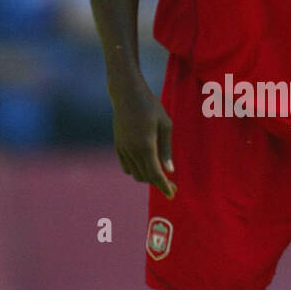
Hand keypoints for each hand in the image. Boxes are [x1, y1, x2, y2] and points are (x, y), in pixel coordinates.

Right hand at [110, 79, 176, 199]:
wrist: (127, 94)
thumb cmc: (151, 106)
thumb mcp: (165, 125)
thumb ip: (167, 149)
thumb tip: (170, 171)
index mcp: (146, 145)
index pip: (155, 174)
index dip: (164, 186)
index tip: (172, 195)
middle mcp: (132, 150)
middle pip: (146, 177)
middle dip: (159, 184)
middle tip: (172, 185)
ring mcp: (123, 149)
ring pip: (135, 173)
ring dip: (148, 177)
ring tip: (160, 175)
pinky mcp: (118, 146)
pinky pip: (126, 167)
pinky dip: (137, 170)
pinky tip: (146, 166)